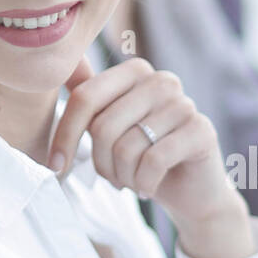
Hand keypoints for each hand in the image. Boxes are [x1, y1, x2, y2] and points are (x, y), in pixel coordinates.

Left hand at [50, 56, 252, 257]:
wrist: (191, 192)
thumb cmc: (144, 159)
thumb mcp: (110, 127)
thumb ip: (88, 98)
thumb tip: (58, 65)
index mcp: (136, 71)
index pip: (85, 98)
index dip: (64, 135)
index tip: (55, 166)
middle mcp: (162, 80)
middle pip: (104, 126)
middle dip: (101, 164)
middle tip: (113, 179)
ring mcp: (185, 104)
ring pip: (127, 148)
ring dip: (123, 177)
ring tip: (133, 183)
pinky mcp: (201, 131)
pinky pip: (153, 161)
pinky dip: (144, 183)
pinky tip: (148, 188)